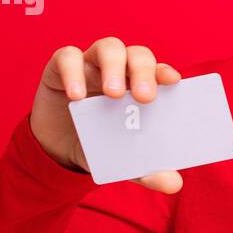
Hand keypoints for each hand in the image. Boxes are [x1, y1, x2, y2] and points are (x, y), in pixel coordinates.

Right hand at [30, 36, 183, 193]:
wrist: (59, 150)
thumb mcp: (123, 161)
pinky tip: (76, 95)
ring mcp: (92, 65)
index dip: (166, 72)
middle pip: (138, 55)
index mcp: (142, 87)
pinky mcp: (62, 67)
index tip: (173, 81)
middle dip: (144, 71)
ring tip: (113, 95)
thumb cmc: (101, 145)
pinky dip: (73, 72)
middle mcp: (121, 70)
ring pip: (109, 47)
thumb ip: (147, 170)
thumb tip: (174, 184)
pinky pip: (68, 56)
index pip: (159, 70)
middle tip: (144, 97)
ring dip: (114, 67)